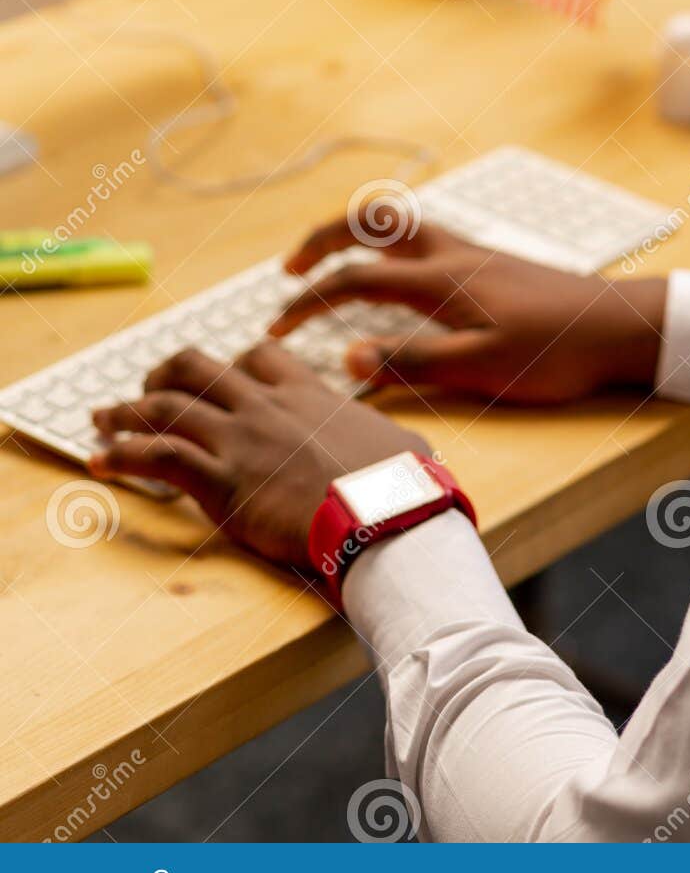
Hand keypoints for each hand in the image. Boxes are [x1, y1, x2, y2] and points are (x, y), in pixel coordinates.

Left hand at [88, 342, 426, 570]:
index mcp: (307, 393)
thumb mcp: (401, 443)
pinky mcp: (222, 481)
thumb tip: (407, 451)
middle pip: (196, 368)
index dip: (233, 366)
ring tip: (103, 419)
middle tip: (147, 389)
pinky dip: (121, 456)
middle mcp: (265, 406)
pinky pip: (157, 457)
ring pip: (165, 407)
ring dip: (126, 412)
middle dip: (164, 374)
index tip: (221, 379)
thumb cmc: (400, 486)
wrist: (384, 514)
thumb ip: (386, 437)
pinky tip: (99, 462)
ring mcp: (240, 440)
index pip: (257, 358)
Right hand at [269, 208, 666, 404]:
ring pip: (398, 221)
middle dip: (320, 240)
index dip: (307, 303)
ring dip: (355, 233)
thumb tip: (345, 358)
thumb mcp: (483, 368)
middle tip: (289, 271)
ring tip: (331, 261)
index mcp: (441, 279)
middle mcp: (450, 253)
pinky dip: (389, 241)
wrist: (619, 326)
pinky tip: (397, 273)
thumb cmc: (556, 351)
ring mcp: (470, 251)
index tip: (275, 332)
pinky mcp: (488, 260)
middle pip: (369, 222)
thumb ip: (414, 363)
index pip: (354, 278)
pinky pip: (422, 234)